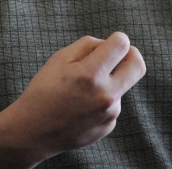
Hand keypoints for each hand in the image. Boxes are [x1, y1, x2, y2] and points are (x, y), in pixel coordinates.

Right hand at [7, 32, 145, 159]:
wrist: (33, 132)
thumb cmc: (43, 91)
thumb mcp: (59, 59)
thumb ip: (87, 45)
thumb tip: (108, 44)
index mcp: (91, 75)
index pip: (122, 45)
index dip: (118, 38)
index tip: (113, 41)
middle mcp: (105, 96)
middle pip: (138, 66)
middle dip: (132, 55)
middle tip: (122, 54)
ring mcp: (109, 114)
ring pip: (120, 87)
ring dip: (107, 83)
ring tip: (79, 92)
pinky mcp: (108, 126)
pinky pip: (111, 105)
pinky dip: (100, 101)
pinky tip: (79, 107)